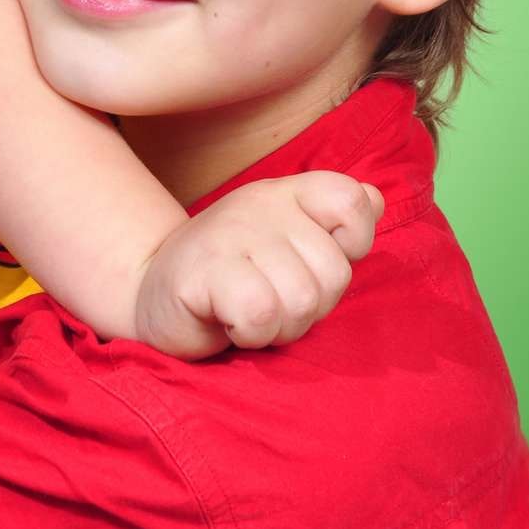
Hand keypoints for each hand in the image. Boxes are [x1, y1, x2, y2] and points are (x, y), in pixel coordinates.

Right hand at [136, 171, 383, 357]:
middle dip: (309, 308)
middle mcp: (261, 204)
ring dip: (280, 326)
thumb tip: (376, 199)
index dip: (350, 246)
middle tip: (270, 301)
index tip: (311, 265)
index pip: (351, 202)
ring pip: (302, 300)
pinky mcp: (204, 271)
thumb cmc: (233, 277)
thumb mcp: (288, 244)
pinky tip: (229, 323)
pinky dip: (251, 334)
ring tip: (249, 313)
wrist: (151, 293)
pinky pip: (261, 314)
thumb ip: (334, 223)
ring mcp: (230, 234)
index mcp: (287, 194)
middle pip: (334, 273)